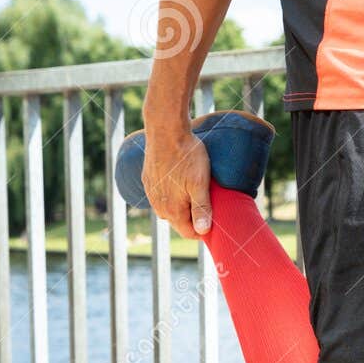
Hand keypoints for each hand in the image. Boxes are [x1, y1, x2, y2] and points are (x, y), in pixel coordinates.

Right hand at [142, 124, 212, 240]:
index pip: (189, 232)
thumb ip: (201, 208)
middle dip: (193, 219)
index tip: (215, 224)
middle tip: (209, 207)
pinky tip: (180, 183)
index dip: (203, 232)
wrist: (166, 130)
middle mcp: (158, 205)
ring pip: (169, 208)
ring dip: (182, 206)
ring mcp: (151, 192)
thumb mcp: (200, 183)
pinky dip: (171, 194)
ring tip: (195, 194)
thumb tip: (203, 231)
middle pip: (178, 222)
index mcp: (172, 210)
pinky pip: (161, 195)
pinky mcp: (148, 180)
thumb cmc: (187, 155)